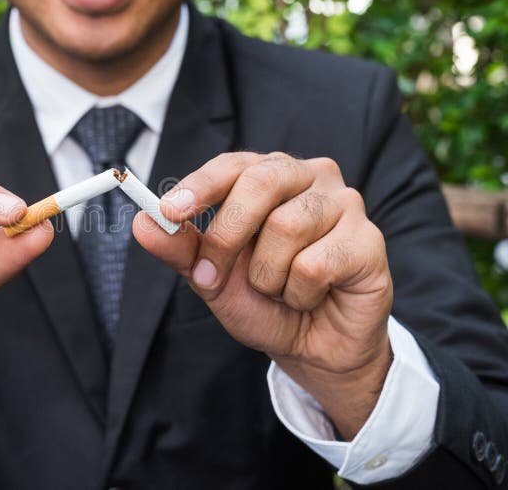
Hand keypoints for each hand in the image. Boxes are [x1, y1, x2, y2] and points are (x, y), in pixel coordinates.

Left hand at [135, 152, 392, 439]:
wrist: (312, 347)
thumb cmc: (264, 301)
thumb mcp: (212, 277)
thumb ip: (181, 248)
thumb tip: (142, 222)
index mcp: (271, 175)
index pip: (234, 164)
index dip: (200, 185)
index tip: (169, 211)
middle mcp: (310, 177)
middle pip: (260, 183)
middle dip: (227, 237)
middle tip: (213, 277)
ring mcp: (345, 204)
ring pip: (286, 227)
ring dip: (266, 275)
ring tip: (278, 289)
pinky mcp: (369, 240)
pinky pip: (315, 263)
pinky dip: (298, 293)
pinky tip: (309, 297)